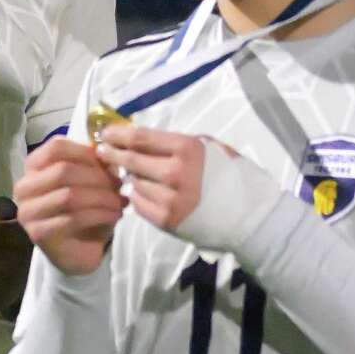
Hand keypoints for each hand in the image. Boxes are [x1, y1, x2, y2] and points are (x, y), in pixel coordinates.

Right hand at [13, 137, 126, 275]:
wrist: (76, 250)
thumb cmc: (82, 209)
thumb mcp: (89, 182)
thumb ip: (95, 165)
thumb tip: (110, 154)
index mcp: (32, 167)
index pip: (55, 147)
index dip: (85, 152)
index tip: (109, 162)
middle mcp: (24, 187)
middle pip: (63, 170)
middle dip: (98, 177)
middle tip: (120, 184)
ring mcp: (28, 211)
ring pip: (69, 195)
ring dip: (102, 197)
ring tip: (121, 201)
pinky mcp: (38, 233)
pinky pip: (72, 219)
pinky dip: (99, 215)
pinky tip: (114, 216)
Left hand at [96, 124, 280, 252]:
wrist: (253, 219)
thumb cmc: (234, 177)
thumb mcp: (210, 148)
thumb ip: (177, 143)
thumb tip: (142, 138)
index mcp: (188, 149)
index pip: (140, 138)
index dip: (118, 134)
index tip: (105, 132)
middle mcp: (175, 173)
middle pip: (130, 160)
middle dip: (111, 154)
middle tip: (101, 151)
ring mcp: (170, 199)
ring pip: (133, 183)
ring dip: (128, 178)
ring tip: (128, 174)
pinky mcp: (167, 221)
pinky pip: (139, 205)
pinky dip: (138, 197)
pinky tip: (143, 192)